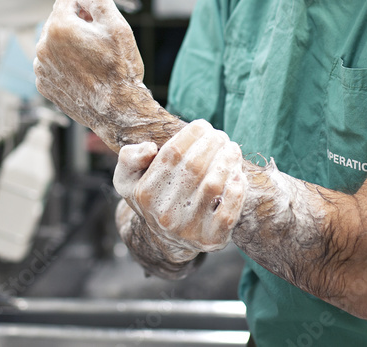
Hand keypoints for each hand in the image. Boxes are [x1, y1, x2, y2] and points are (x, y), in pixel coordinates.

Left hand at [34, 0, 155, 148]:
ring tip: (93, 60)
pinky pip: (52, 63)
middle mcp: (43, 46)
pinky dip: (65, 63)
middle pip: (59, 19)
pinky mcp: (44, 84)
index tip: (96, 17)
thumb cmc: (120, 70)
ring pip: (55, 42)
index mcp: (59, 27)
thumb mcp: (117, 25)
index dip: (86, 3)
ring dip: (70, 44)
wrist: (118, 110)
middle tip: (99, 40)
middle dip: (77, 23)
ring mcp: (41, 67)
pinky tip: (84, 73)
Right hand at [114, 120, 245, 253]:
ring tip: (232, 149)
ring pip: (213, 185)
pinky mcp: (212, 240)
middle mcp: (165, 214)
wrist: (168, 240)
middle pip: (195, 166)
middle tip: (220, 135)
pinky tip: (238, 175)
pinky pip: (228, 213)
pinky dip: (237, 191)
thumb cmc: (153, 197)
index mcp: (145, 194)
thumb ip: (129, 158)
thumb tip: (150, 148)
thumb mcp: (128, 178)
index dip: (192, 135)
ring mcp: (189, 230)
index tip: (203, 125)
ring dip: (227, 161)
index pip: (172, 154)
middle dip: (212, 144)